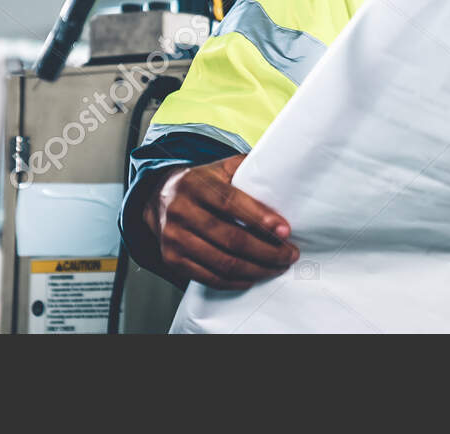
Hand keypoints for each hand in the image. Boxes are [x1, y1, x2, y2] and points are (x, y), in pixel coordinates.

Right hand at [140, 155, 298, 290]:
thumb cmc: (202, 184)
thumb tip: (283, 176)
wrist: (160, 197)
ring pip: (222, 262)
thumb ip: (248, 170)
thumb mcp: (221, 168)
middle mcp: (181, 210)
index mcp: (196, 184)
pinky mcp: (172, 259)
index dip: (260, 218)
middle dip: (266, 251)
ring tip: (277, 268)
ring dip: (256, 269)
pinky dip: (235, 281)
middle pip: (230, 238)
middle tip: (289, 254)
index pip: (231, 203)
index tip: (285, 230)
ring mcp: (174, 237)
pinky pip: (208, 277)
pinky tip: (252, 277)